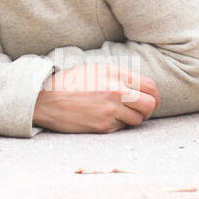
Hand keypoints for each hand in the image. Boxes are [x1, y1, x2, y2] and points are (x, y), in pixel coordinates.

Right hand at [32, 63, 159, 133]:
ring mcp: (110, 109)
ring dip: (130, 119)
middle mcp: (115, 89)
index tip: (151, 101)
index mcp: (114, 73)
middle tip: (139, 112)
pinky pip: (121, 128)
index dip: (154, 96)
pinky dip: (115, 125)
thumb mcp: (94, 70)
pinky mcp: (103, 125)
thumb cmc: (68, 83)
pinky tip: (101, 119)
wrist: (44, 99)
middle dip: (148, 110)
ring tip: (115, 114)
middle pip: (149, 105)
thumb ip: (118, 76)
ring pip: (137, 120)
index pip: (150, 86)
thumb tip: (140, 89)